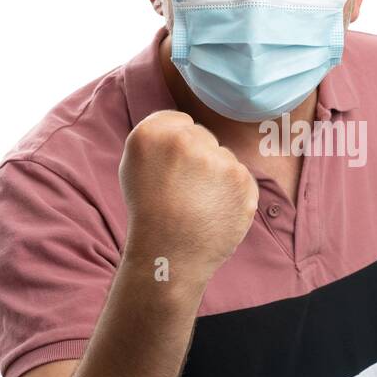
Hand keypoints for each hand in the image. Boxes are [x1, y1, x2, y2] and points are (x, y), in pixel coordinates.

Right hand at [118, 110, 258, 278]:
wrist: (169, 255)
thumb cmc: (149, 212)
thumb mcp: (134, 166)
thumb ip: (158, 137)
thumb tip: (184, 125)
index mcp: (151, 133)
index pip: (179, 121)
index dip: (176, 146)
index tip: (172, 167)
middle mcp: (185, 140)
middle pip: (203, 137)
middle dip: (198, 158)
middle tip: (184, 189)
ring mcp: (217, 159)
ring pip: (223, 157)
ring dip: (216, 176)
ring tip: (198, 203)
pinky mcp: (242, 179)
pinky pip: (240, 177)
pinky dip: (232, 193)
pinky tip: (214, 210)